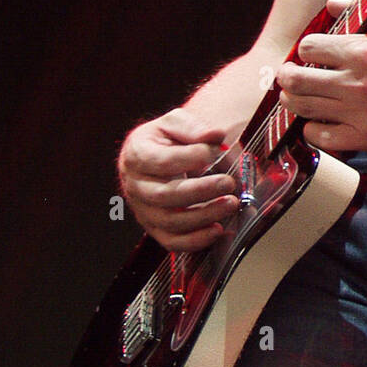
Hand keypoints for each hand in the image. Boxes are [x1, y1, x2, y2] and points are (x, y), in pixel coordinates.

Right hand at [117, 108, 239, 250]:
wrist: (155, 157)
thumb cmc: (166, 140)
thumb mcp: (176, 124)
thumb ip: (194, 128)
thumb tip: (215, 135)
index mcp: (137, 155)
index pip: (162, 161)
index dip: (190, 157)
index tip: (215, 151)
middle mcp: (135, 186)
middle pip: (165, 195)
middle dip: (201, 191)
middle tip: (229, 182)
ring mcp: (143, 210)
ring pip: (170, 221)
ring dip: (204, 216)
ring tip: (231, 203)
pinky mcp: (155, 228)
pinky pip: (172, 242)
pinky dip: (197, 240)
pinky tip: (219, 230)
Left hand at [276, 0, 366, 152]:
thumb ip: (360, 9)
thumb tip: (332, 5)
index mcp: (360, 50)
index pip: (308, 47)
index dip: (306, 48)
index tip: (311, 52)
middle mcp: (354, 82)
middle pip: (296, 80)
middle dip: (288, 75)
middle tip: (289, 75)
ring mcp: (357, 113)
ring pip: (303, 108)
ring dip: (295, 100)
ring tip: (298, 96)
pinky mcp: (365, 138)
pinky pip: (321, 137)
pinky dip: (314, 129)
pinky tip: (319, 121)